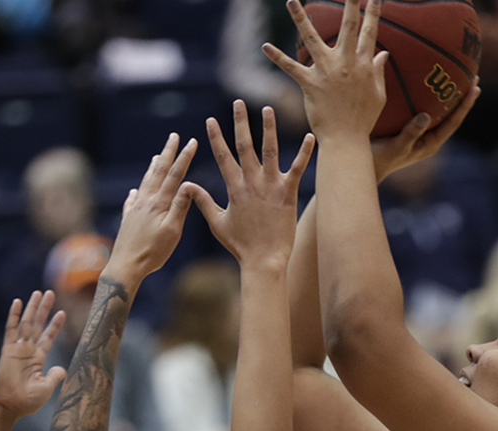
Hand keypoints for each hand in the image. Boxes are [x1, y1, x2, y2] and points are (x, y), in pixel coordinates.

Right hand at [0, 291, 68, 418]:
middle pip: (38, 324)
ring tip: (38, 293)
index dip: (55, 325)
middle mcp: (28, 350)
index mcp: (37, 358)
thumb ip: (55, 376)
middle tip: (50, 292)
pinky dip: (14, 316)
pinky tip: (17, 302)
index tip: (62, 312)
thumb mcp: (47, 387)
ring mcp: (17, 349)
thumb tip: (62, 369)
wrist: (11, 406)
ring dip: (33, 308)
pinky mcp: (8, 350)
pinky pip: (11, 329)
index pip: (48, 337)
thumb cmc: (27, 401)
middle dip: (44, 309)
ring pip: (26, 323)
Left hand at [107, 134, 200, 287]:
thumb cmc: (152, 253)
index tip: (192, 141)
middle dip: (167, 153)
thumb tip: (189, 184)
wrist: (126, 266)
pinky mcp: (128, 220)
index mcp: (159, 203)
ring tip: (156, 157)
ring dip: (152, 168)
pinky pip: (132, 201)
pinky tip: (134, 191)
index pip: (175, 175)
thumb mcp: (172, 231)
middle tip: (173, 136)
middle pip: (158, 172)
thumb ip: (180, 206)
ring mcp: (135, 210)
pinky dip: (136, 192)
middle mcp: (145, 201)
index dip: (184, 157)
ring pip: (145, 183)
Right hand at [188, 102, 314, 270]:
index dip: (216, 137)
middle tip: (237, 103)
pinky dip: (305, 152)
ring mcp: (271, 186)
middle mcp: (251, 183)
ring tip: (267, 109)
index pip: (222, 156)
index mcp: (234, 188)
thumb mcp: (217, 222)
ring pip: (270, 151)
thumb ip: (202, 201)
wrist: (263, 260)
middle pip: (244, 146)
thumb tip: (186, 186)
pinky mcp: (289, 193)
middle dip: (240, 123)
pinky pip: (299, 168)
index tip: (211, 120)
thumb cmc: (240, 245)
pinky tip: (311, 136)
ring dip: (268, 129)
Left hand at [266, 0, 388, 139]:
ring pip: (311, 38)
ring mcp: (326, 71)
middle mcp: (345, 63)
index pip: (370, 32)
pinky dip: (277, 57)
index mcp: (363, 64)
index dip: (373, 12)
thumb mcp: (378, 94)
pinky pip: (291, 67)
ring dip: (300, 18)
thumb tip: (383, 53)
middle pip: (347, 26)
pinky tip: (265, 46)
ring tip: (291, 0)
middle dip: (349, 4)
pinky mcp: (310, 83)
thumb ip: (378, 71)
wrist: (346, 139)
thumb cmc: (364, 119)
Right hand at [370, 85, 479, 181]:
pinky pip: (421, 106)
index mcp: (431, 143)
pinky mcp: (407, 124)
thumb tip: (426, 116)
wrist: (363, 164)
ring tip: (456, 73)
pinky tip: (423, 77)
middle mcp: (428, 136)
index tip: (476, 88)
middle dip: (462, 95)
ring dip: (446, 92)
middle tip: (474, 76)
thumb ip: (410, 133)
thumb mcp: (396, 147)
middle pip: (451, 113)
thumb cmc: (380, 159)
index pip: (454, 122)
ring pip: (437, 109)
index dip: (465, 105)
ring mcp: (419, 130)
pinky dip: (425, 93)